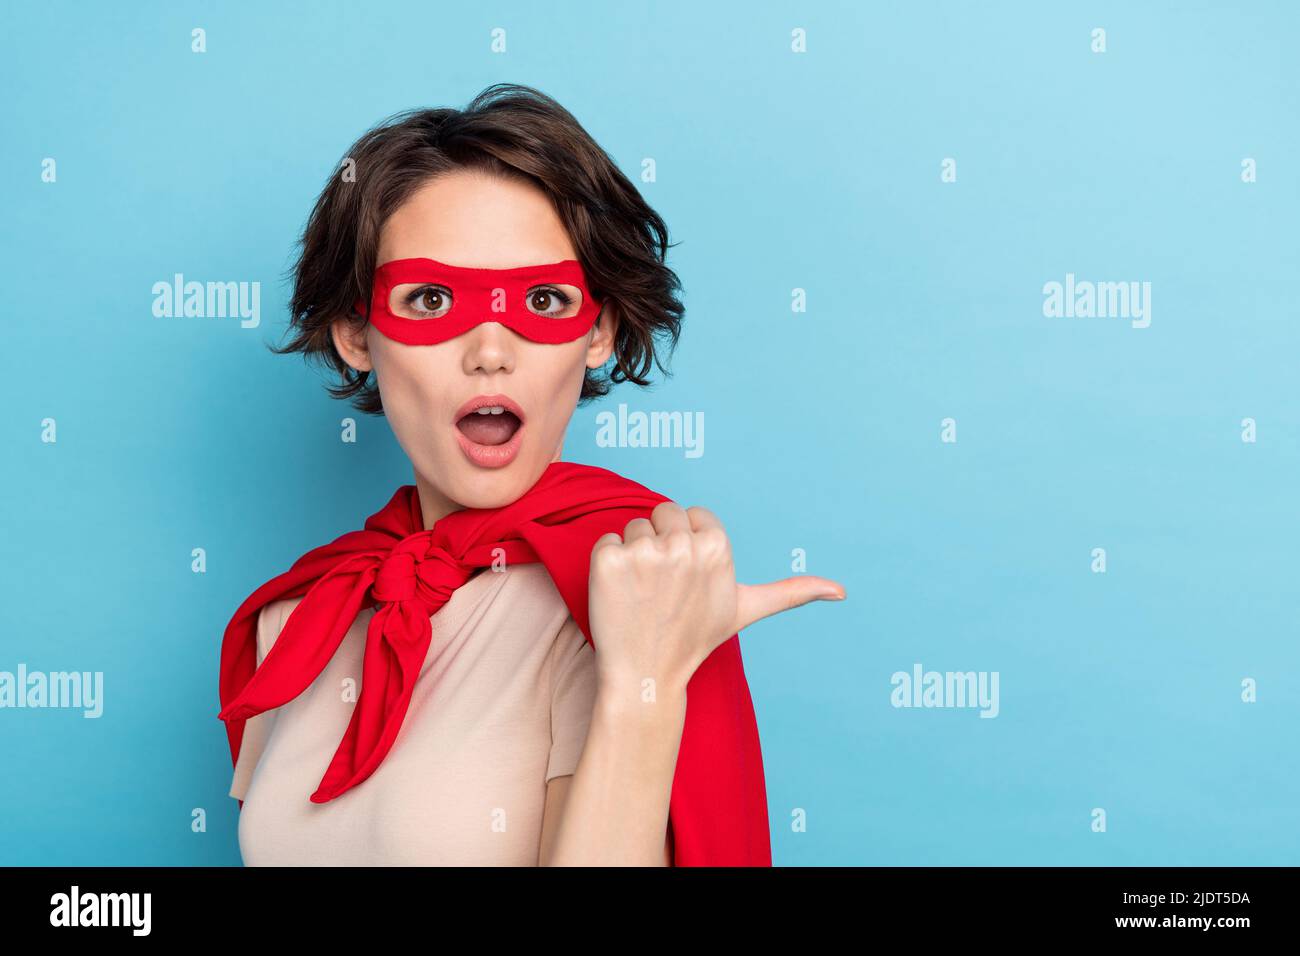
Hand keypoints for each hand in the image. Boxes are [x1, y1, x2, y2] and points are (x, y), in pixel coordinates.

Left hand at [586, 500, 845, 698]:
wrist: (647, 674)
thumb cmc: (695, 639)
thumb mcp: (745, 610)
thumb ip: (790, 592)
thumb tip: (841, 592)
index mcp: (718, 545)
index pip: (692, 515)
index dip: (687, 546)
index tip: (687, 581)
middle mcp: (683, 544)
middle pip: (662, 514)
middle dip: (660, 545)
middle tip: (663, 589)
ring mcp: (643, 552)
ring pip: (633, 528)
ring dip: (633, 556)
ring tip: (643, 595)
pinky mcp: (608, 560)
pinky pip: (605, 541)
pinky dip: (606, 566)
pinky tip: (619, 594)